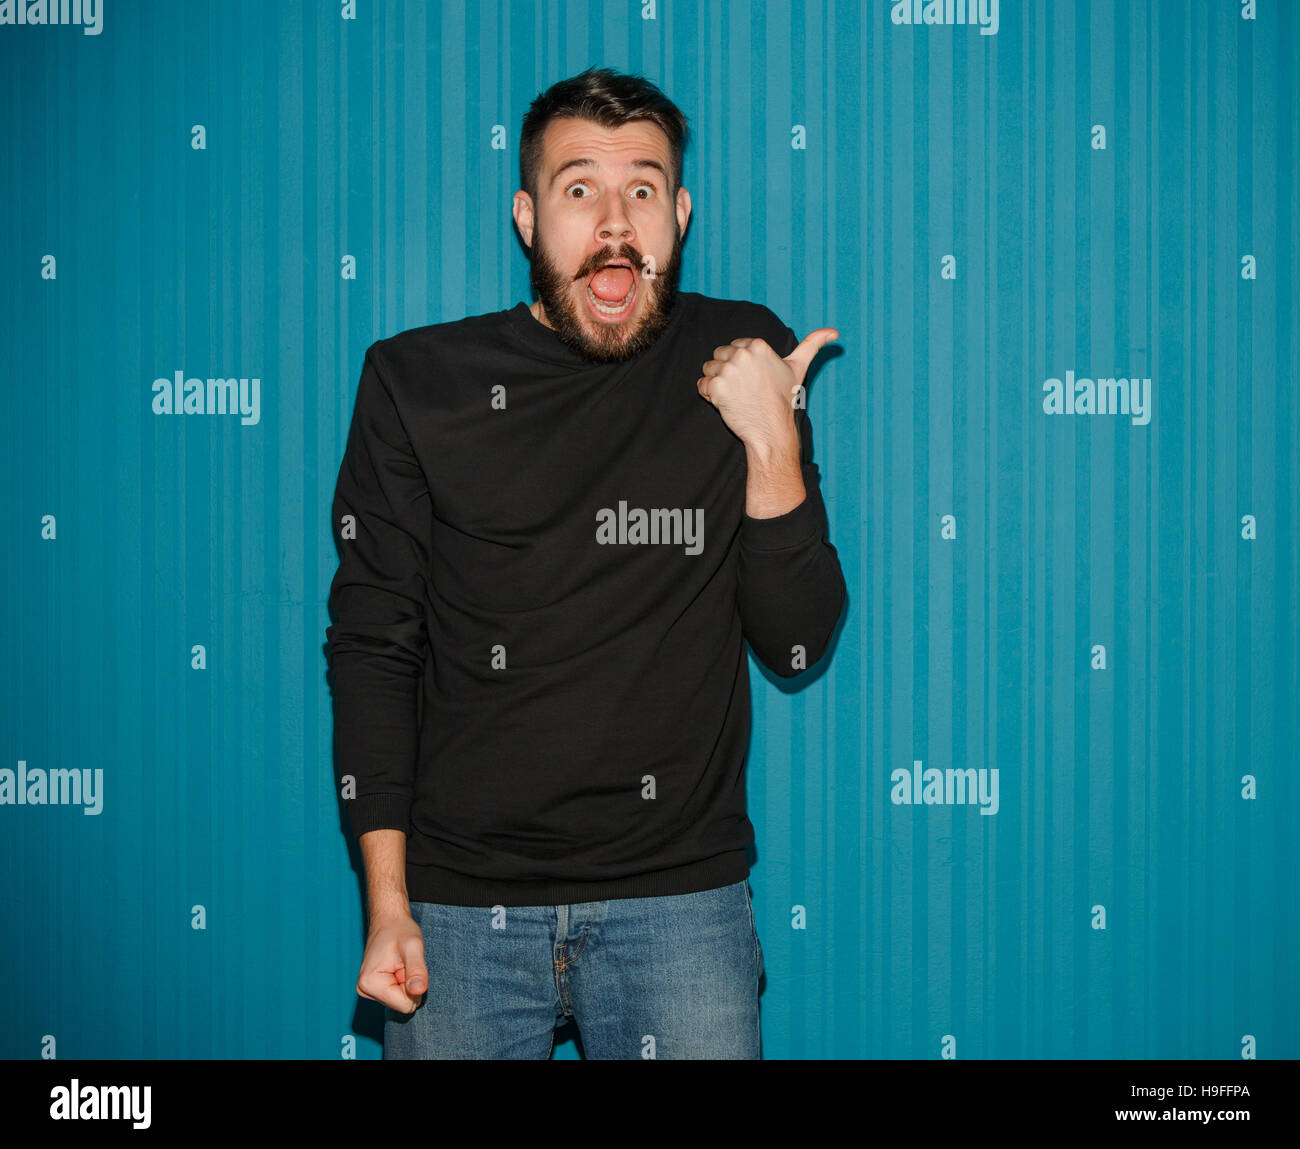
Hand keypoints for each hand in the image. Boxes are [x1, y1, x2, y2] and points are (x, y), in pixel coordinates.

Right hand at [356, 911, 427, 1012]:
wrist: (389, 921)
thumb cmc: (401, 931)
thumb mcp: (413, 947)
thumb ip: (416, 970)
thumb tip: (419, 991)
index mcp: (370, 983)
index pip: (405, 1006)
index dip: (413, 986)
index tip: (406, 966)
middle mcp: (364, 990)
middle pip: (402, 1005)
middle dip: (409, 985)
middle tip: (404, 964)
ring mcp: (367, 991)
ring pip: (400, 1001)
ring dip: (405, 983)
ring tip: (400, 963)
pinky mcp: (373, 989)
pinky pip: (396, 995)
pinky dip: (401, 982)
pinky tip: (397, 967)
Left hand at [697, 328, 837, 451]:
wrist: (771, 428)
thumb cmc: (784, 399)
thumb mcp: (798, 368)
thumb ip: (812, 345)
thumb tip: (834, 332)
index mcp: (758, 345)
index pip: (736, 346)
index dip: (741, 363)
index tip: (753, 378)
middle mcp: (741, 354)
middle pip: (719, 354)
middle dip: (727, 370)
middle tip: (744, 389)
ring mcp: (727, 370)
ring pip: (709, 369)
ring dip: (717, 382)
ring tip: (735, 395)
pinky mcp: (714, 387)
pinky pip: (701, 385)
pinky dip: (709, 395)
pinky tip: (726, 402)